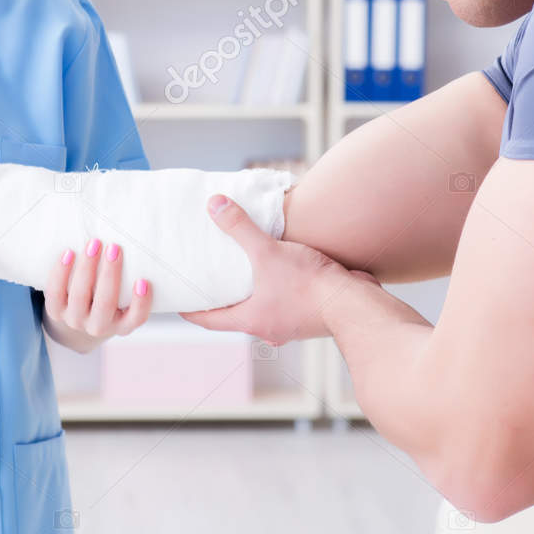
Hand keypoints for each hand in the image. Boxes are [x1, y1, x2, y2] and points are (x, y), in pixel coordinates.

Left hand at [43, 238, 153, 350]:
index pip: (136, 318)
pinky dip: (60, 273)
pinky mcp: (55, 311)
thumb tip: (163, 254)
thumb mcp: (128, 298)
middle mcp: (99, 326)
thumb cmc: (113, 297)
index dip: (141, 303)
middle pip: (105, 304)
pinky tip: (68, 253)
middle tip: (115, 248)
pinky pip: (55, 293)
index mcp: (122, 325)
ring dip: (87, 268)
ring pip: (79, 296)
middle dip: (110, 275)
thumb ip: (142, 283)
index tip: (143, 281)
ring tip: (93, 244)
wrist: (80, 314)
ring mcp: (76, 320)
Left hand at [180, 194, 356, 344]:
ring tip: (245, 268)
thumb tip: (214, 205)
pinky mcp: (311, 315)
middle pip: (235, 315)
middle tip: (211, 277)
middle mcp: (268, 328)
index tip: (178, 301)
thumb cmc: (309, 286)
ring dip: (254, 292)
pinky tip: (282, 269)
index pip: (208, 320)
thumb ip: (240, 228)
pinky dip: (279, 288)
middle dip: (223, 298)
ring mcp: (291, 324)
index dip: (191, 309)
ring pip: (263, 308)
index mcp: (250, 320)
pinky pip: (288, 301)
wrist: (355, 305)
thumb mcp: (267, 252)